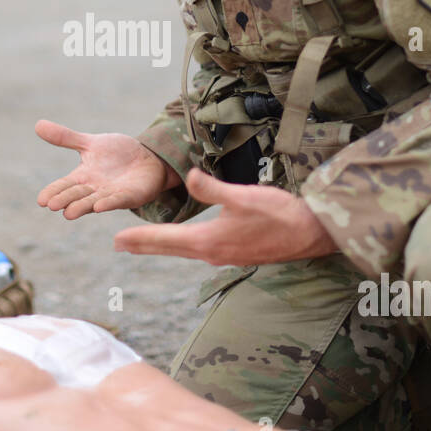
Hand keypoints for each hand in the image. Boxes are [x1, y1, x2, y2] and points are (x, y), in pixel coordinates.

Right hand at [35, 119, 175, 218]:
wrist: (147, 158)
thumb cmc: (116, 154)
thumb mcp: (90, 143)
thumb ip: (66, 138)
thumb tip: (37, 124)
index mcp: (83, 177)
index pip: (64, 185)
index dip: (53, 192)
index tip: (41, 200)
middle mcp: (95, 189)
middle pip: (76, 195)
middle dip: (65, 200)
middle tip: (52, 205)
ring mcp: (112, 194)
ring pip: (94, 201)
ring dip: (82, 207)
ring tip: (69, 213)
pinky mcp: (130, 196)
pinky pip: (118, 200)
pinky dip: (109, 203)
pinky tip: (99, 206)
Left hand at [113, 168, 336, 265]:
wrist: (313, 233)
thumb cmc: (280, 215)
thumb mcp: (243, 196)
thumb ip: (212, 189)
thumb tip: (186, 176)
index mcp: (209, 241)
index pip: (165, 238)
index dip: (140, 238)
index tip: (117, 241)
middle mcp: (213, 252)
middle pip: (170, 248)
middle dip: (145, 245)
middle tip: (120, 245)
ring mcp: (226, 255)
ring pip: (185, 250)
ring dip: (163, 246)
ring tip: (145, 244)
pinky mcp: (238, 252)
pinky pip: (201, 250)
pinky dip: (183, 246)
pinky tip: (187, 243)